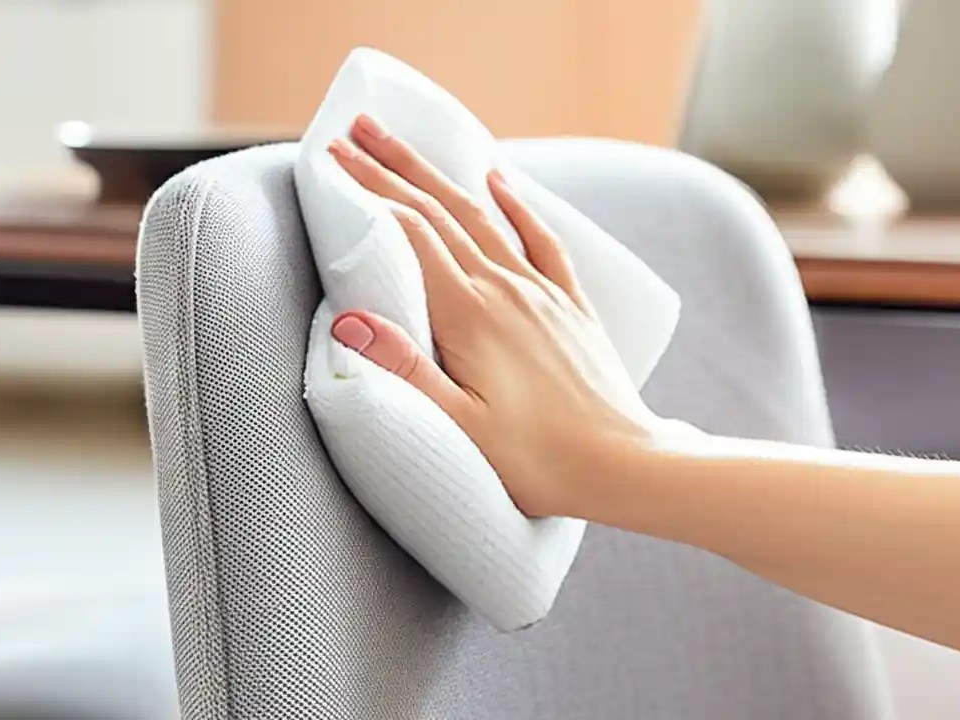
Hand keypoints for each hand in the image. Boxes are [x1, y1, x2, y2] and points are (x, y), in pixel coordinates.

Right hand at [326, 114, 671, 517]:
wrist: (624, 467)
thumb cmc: (537, 461)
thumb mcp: (459, 427)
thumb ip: (405, 369)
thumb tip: (348, 321)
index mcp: (470, 315)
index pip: (409, 234)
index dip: (369, 191)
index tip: (334, 158)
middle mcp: (505, 290)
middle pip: (439, 212)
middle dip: (392, 167)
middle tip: (355, 130)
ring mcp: (540, 293)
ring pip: (482, 217)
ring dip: (439, 175)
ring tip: (405, 143)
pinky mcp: (569, 306)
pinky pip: (540, 240)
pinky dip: (517, 205)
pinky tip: (500, 180)